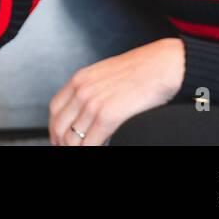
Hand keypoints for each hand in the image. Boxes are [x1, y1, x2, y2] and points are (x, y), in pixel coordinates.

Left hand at [48, 38, 185, 145]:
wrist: (165, 64)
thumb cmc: (143, 69)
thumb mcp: (108, 74)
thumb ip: (94, 89)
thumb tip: (88, 109)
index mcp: (81, 78)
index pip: (55, 108)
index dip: (54, 127)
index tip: (58, 137)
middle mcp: (82, 89)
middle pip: (59, 125)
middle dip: (61, 142)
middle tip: (67, 150)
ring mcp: (93, 102)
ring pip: (72, 136)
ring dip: (74, 149)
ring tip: (83, 154)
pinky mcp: (108, 114)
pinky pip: (91, 141)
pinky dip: (90, 151)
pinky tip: (97, 151)